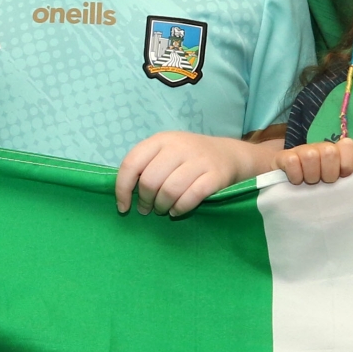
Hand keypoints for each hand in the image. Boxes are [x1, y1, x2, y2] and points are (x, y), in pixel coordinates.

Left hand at [115, 132, 274, 217]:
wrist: (230, 155)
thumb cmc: (189, 158)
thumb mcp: (166, 153)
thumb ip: (146, 167)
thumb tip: (125, 194)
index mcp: (161, 140)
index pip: (131, 163)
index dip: (122, 188)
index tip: (124, 206)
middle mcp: (178, 146)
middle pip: (150, 181)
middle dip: (145, 201)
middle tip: (148, 209)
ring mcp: (199, 160)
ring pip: (169, 191)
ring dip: (162, 206)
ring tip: (164, 210)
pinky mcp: (215, 175)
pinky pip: (191, 197)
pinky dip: (180, 208)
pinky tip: (177, 211)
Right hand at [277, 136, 352, 185]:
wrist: (284, 183)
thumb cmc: (317, 186)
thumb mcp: (335, 184)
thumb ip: (347, 180)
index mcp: (336, 152)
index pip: (349, 145)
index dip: (347, 163)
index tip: (342, 176)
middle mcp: (320, 148)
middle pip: (330, 152)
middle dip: (328, 174)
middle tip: (323, 182)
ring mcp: (301, 150)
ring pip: (311, 156)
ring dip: (311, 176)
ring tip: (309, 183)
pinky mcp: (283, 157)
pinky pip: (292, 162)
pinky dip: (295, 175)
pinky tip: (296, 181)